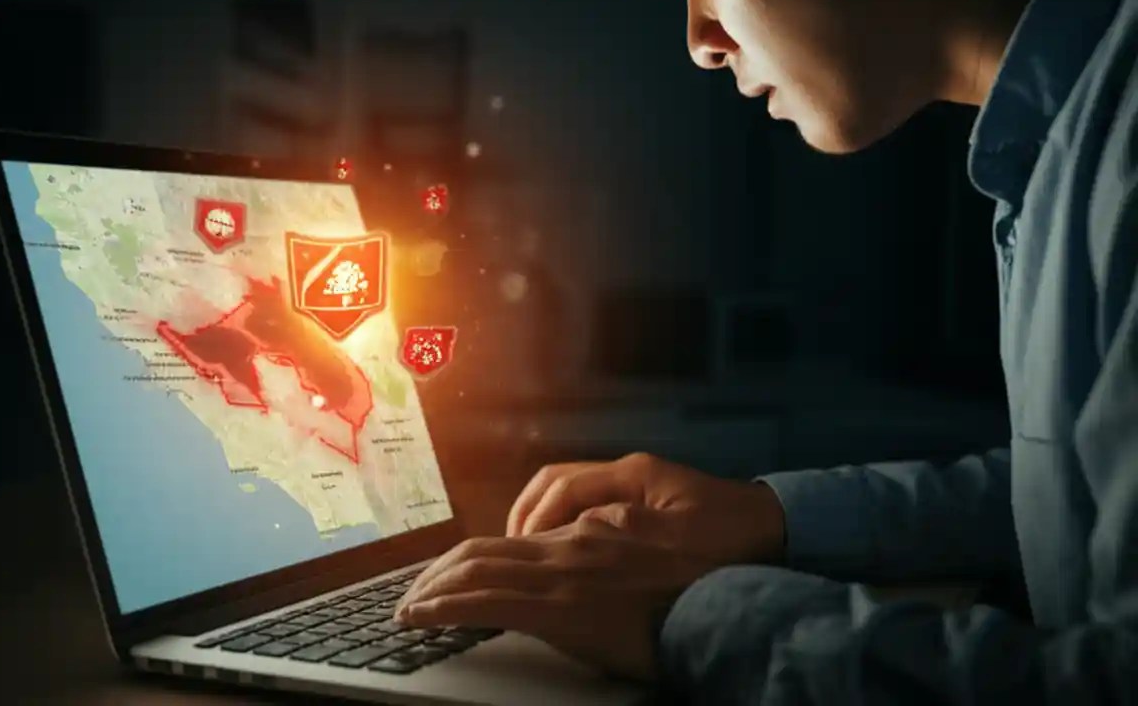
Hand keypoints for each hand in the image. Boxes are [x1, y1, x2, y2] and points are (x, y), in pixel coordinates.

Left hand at [395, 515, 708, 680]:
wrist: (735, 583)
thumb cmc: (701, 555)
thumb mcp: (645, 526)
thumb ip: (597, 534)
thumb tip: (559, 555)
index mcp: (581, 533)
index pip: (501, 543)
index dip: (461, 561)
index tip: (436, 582)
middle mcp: (564, 548)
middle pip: (478, 553)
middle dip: (435, 577)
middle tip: (410, 600)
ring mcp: (563, 576)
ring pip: (476, 571)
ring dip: (433, 591)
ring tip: (409, 611)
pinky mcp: (567, 609)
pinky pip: (492, 602)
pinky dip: (450, 606)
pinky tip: (428, 617)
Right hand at [507, 452, 785, 567]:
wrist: (776, 527)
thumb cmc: (732, 535)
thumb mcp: (679, 536)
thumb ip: (625, 530)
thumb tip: (575, 534)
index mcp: (633, 474)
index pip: (563, 486)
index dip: (534, 519)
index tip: (522, 550)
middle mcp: (626, 472)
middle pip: (555, 482)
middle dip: (525, 515)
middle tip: (510, 551)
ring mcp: (632, 484)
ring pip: (565, 490)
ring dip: (540, 518)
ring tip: (526, 551)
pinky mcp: (638, 500)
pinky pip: (584, 502)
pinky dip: (560, 521)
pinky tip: (559, 548)